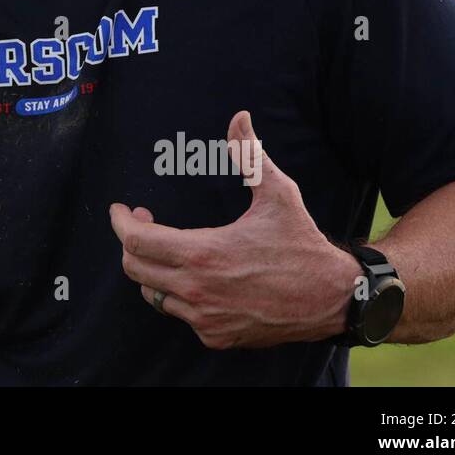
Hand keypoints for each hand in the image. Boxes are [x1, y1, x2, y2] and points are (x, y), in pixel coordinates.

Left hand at [109, 110, 359, 349]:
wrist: (334, 297)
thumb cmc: (302, 243)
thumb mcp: (278, 193)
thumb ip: (250, 154)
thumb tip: (240, 117)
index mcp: (203, 254)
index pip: (136, 240)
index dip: (121, 222)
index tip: (121, 209)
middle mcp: (197, 290)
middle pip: (134, 268)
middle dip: (131, 243)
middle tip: (144, 222)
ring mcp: (205, 318)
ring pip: (153, 294)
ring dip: (152, 270)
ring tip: (168, 248)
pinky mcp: (217, 336)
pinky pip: (179, 314)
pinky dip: (178, 295)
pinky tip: (195, 276)